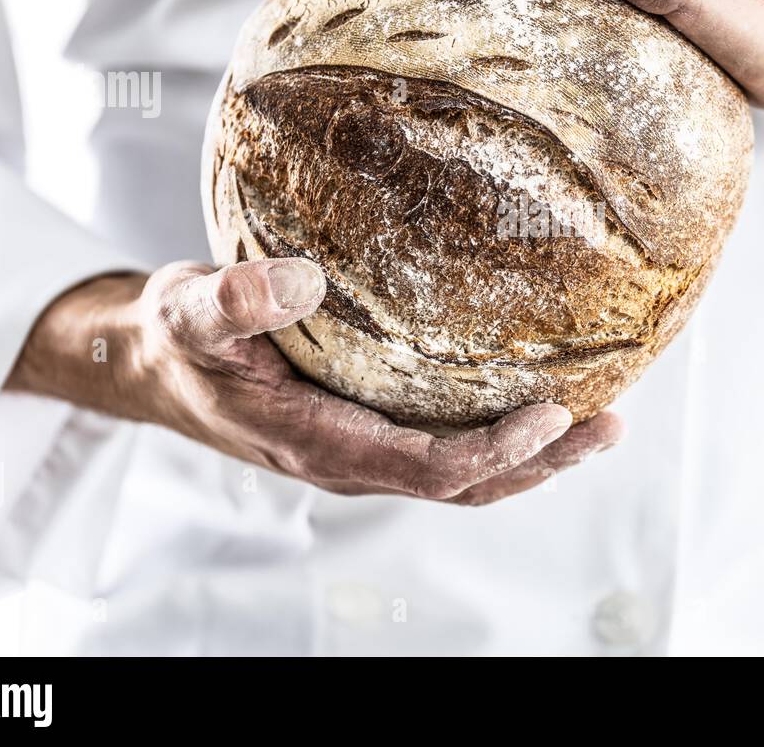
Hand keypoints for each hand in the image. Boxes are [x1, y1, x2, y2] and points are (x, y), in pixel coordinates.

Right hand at [7, 260, 622, 504]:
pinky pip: (447, 449)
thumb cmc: (177, 340)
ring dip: (533, 457)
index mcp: (318, 443)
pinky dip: (501, 437)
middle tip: (608, 426)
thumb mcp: (190, 311)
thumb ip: (234, 300)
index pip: (426, 468)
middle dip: (540, 463)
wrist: (155, 364)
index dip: (493, 451)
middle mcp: (350, 461)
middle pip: (465, 484)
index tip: (551, 415)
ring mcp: (363, 452)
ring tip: (599, 423)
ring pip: (464, 475)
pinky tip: (537, 399)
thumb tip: (298, 278)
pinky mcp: (369, 431)